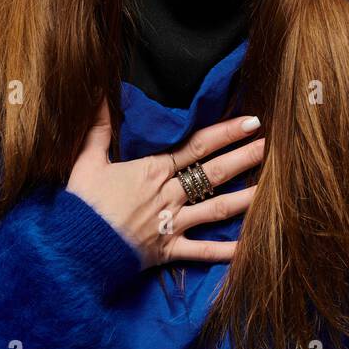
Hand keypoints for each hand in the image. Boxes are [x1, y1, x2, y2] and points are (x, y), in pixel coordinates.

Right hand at [66, 100, 264, 269]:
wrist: (74, 249)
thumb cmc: (80, 204)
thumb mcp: (86, 161)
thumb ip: (98, 128)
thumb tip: (100, 96)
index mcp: (153, 170)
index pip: (197, 146)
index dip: (226, 133)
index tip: (252, 122)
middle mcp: (169, 195)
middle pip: (215, 172)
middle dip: (245, 158)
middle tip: (273, 147)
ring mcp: (172, 224)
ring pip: (216, 209)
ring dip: (246, 198)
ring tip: (274, 190)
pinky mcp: (168, 250)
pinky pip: (202, 251)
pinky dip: (225, 251)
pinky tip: (249, 247)